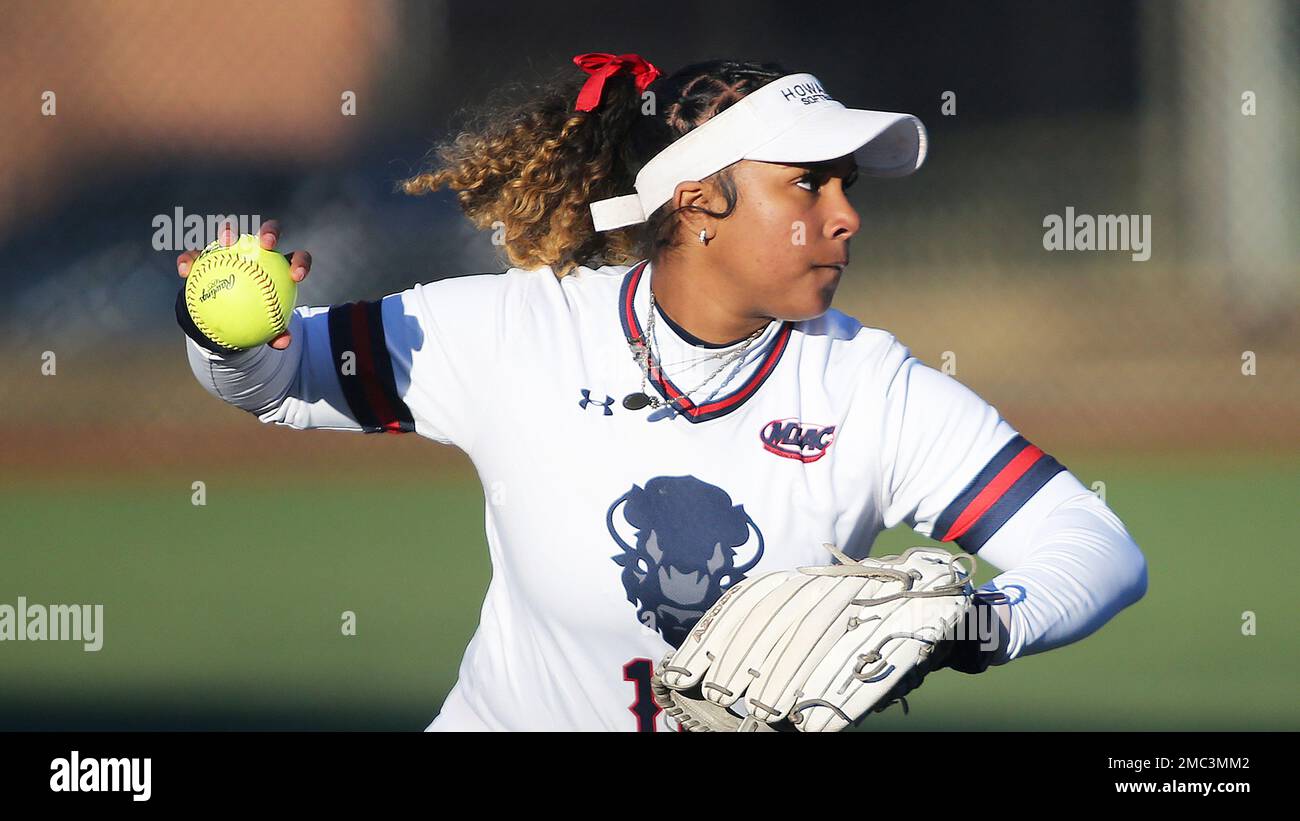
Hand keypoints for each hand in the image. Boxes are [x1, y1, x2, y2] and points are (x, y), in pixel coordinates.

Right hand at [176, 219, 311, 349]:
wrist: (229, 314)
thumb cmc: (255, 317)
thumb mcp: (266, 327)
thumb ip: (276, 332)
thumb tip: (282, 343)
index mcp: (281, 267)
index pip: (297, 259)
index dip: (301, 262)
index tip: (297, 276)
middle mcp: (260, 251)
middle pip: (269, 233)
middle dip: (270, 232)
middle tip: (266, 245)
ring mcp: (233, 249)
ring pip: (232, 234)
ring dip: (229, 232)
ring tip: (225, 242)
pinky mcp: (208, 254)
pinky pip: (197, 255)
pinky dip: (191, 260)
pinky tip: (185, 271)